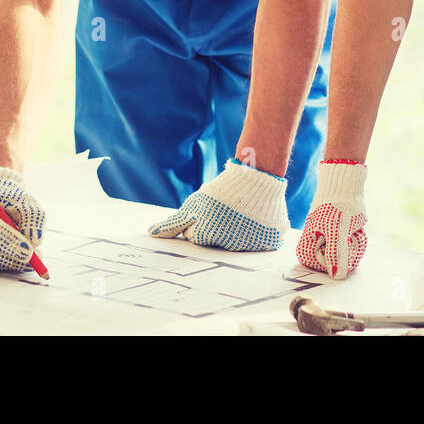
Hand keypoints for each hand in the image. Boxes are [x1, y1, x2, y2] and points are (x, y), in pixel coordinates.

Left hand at [148, 159, 287, 250]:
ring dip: (241, 229)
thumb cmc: (221, 190)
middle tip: (228, 209)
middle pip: (219, 242)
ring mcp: (253, 246)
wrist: (256, 174)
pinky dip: (262, 231)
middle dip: (221, 228)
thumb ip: (172, 223)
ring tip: (244, 211)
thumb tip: (151, 234)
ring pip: (242, 242)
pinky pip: (264, 241)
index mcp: (207, 239)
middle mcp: (230, 248)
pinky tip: (259, 216)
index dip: (202, 221)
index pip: (198, 238)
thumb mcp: (193, 204)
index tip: (211, 210)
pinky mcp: (271, 241)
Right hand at [296, 160, 366, 278]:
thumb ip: (336, 254)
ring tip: (355, 232)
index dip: (326, 264)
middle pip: (329, 256)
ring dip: (350, 244)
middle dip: (343, 252)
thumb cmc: (339, 204)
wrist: (346, 178)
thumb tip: (336, 276)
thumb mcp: (339, 231)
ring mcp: (327, 230)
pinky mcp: (337, 225)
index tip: (339, 258)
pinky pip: (346, 238)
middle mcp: (316, 235)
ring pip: (340, 248)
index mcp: (310, 237)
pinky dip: (353, 236)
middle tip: (351, 241)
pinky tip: (358, 228)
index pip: (311, 261)